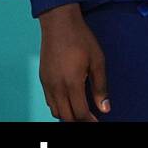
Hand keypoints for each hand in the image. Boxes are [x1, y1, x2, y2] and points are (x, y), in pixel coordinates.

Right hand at [39, 4, 108, 121]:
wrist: (59, 25)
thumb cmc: (82, 40)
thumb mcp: (98, 61)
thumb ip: (100, 87)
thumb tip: (105, 108)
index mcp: (71, 84)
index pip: (79, 113)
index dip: (89, 121)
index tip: (98, 122)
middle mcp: (56, 88)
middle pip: (66, 116)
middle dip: (78, 121)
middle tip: (91, 119)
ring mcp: (47, 84)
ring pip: (56, 111)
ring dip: (68, 115)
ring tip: (81, 111)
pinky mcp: (42, 79)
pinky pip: (50, 101)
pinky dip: (59, 107)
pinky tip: (69, 101)